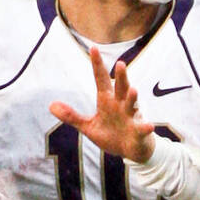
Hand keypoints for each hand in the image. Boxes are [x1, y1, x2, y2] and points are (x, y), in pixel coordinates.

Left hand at [50, 48, 155, 163]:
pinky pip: (143, 129)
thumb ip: (72, 116)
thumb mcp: (89, 127)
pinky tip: (149, 125)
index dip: (97, 65)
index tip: (93, 48)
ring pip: (132, 104)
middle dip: (121, 77)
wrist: (130, 151)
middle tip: (120, 63)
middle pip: (120, 88)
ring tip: (133, 90)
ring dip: (133, 98)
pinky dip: (146, 127)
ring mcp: (131, 117)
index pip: (101, 79)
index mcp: (107, 101)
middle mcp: (121, 105)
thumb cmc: (111, 135)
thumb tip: (50, 106)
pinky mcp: (140, 132)